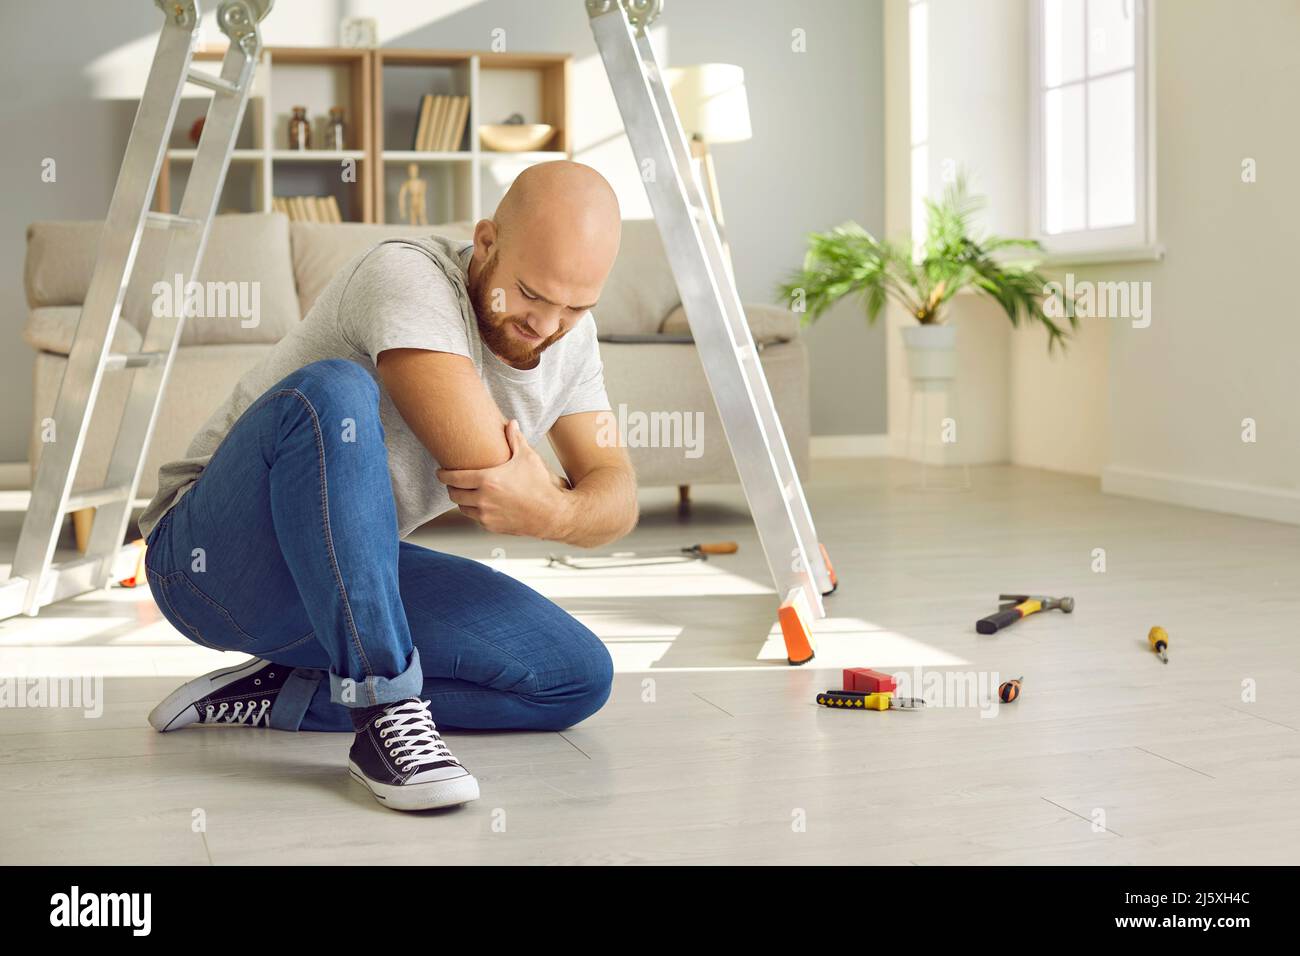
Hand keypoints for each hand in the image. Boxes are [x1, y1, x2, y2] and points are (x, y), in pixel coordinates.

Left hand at [437, 420, 569, 538]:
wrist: (552, 514)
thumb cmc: (540, 486)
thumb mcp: (527, 458)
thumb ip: (515, 439)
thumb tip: (511, 423)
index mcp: (487, 480)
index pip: (453, 478)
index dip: (443, 475)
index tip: (440, 472)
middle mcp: (483, 499)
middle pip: (454, 494)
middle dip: (451, 487)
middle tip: (454, 481)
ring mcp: (486, 515)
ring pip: (462, 508)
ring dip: (462, 500)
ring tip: (466, 493)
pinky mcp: (492, 526)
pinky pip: (475, 518)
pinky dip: (475, 511)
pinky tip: (482, 504)